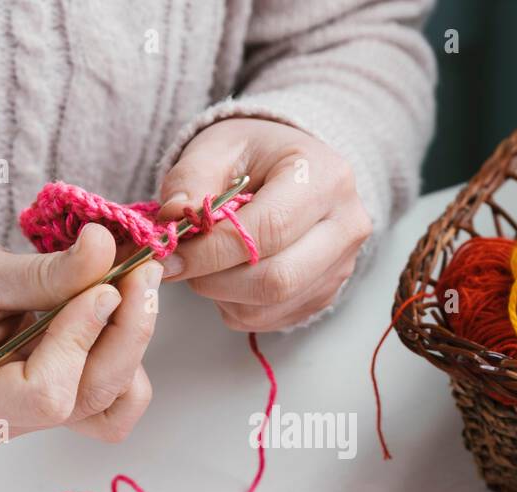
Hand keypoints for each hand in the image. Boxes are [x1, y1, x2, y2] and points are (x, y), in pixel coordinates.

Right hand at [0, 222, 158, 449]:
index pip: (47, 394)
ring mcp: (32, 419)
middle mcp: (3, 424)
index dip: (82, 339)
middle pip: (90, 398)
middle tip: (140, 270)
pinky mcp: (53, 402)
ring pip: (109, 405)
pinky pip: (106, 397)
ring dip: (131, 348)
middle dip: (126, 332)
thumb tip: (106, 249)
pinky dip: (123, 355)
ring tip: (131, 288)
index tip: (101, 286)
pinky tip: (117, 310)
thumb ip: (44, 272)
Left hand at [158, 118, 371, 331]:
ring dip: (222, 295)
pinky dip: (236, 305)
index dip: (213, 250)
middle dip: (216, 280)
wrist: (290, 170)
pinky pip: (271, 319)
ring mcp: (342, 266)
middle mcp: (345, 226)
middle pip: (277, 279)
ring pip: (271, 306)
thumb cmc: (255, 156)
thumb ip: (190, 180)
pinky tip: (229, 275)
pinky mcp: (325, 294)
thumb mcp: (218, 147)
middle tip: (182, 265)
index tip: (170, 256)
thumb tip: (173, 219)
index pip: (269, 230)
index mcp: (325, 178)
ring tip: (207, 263)